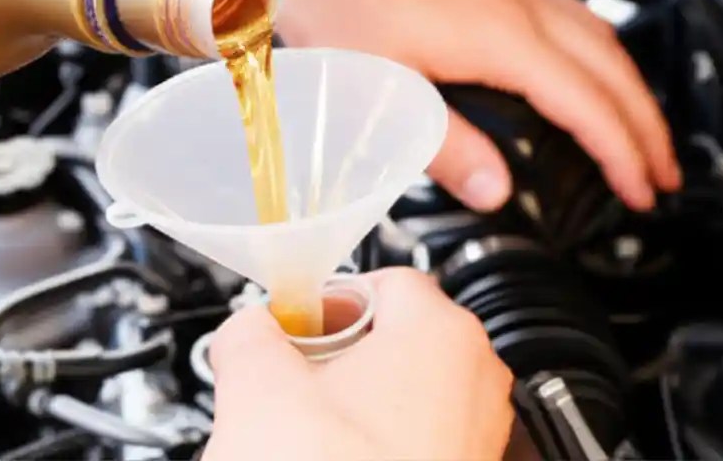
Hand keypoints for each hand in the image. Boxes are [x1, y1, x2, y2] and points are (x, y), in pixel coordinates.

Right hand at [204, 268, 515, 460]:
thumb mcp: (258, 385)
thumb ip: (249, 332)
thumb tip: (247, 328)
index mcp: (441, 334)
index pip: (382, 279)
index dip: (324, 299)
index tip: (291, 325)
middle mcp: (475, 381)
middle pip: (391, 339)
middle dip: (332, 358)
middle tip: (287, 382)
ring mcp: (474, 436)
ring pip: (400, 393)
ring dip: (349, 405)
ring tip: (303, 433)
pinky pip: (411, 440)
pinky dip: (371, 444)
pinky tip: (328, 460)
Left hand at [260, 0, 680, 211]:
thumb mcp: (378, 86)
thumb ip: (442, 144)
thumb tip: (494, 189)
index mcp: (501, 35)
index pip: (589, 106)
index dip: (623, 155)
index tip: (642, 190)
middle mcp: (519, 1)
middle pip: (614, 69)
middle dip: (649, 128)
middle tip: (664, 175)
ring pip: (601, 35)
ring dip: (630, 89)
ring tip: (642, 132)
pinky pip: (573, 13)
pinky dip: (599, 53)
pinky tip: (584, 69)